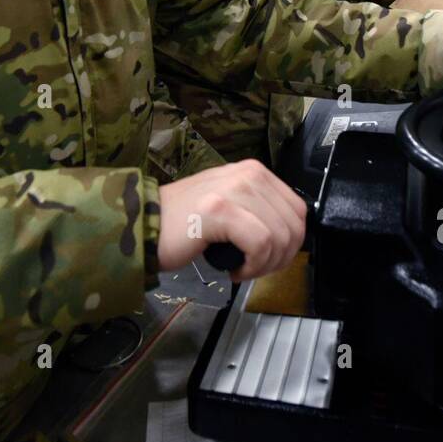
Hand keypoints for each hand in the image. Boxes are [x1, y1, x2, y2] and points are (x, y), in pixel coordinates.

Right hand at [157, 160, 305, 281]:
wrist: (145, 224)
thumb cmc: (184, 221)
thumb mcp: (231, 205)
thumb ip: (259, 210)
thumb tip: (290, 235)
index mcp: (253, 171)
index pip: (298, 210)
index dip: (291, 243)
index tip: (269, 259)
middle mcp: (248, 174)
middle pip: (293, 226)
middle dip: (280, 258)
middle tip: (255, 269)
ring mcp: (234, 189)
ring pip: (279, 237)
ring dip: (264, 265)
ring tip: (242, 269)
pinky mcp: (220, 210)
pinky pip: (260, 244)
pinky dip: (252, 266)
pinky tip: (234, 270)